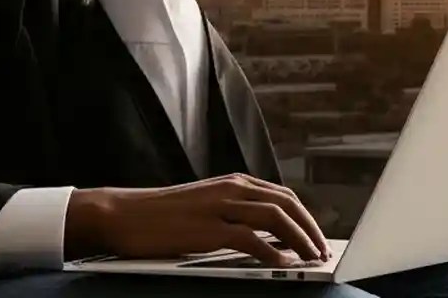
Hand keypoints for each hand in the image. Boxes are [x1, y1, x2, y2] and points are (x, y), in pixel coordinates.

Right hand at [65, 174, 330, 266]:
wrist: (125, 214)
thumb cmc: (162, 215)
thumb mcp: (205, 205)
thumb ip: (233, 211)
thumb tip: (265, 233)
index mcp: (232, 182)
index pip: (282, 196)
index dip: (304, 217)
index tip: (316, 237)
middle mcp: (231, 188)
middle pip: (286, 204)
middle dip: (310, 228)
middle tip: (321, 251)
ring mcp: (220, 206)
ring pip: (275, 217)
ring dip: (299, 239)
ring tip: (310, 258)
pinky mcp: (208, 227)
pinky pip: (251, 238)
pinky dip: (272, 252)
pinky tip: (282, 264)